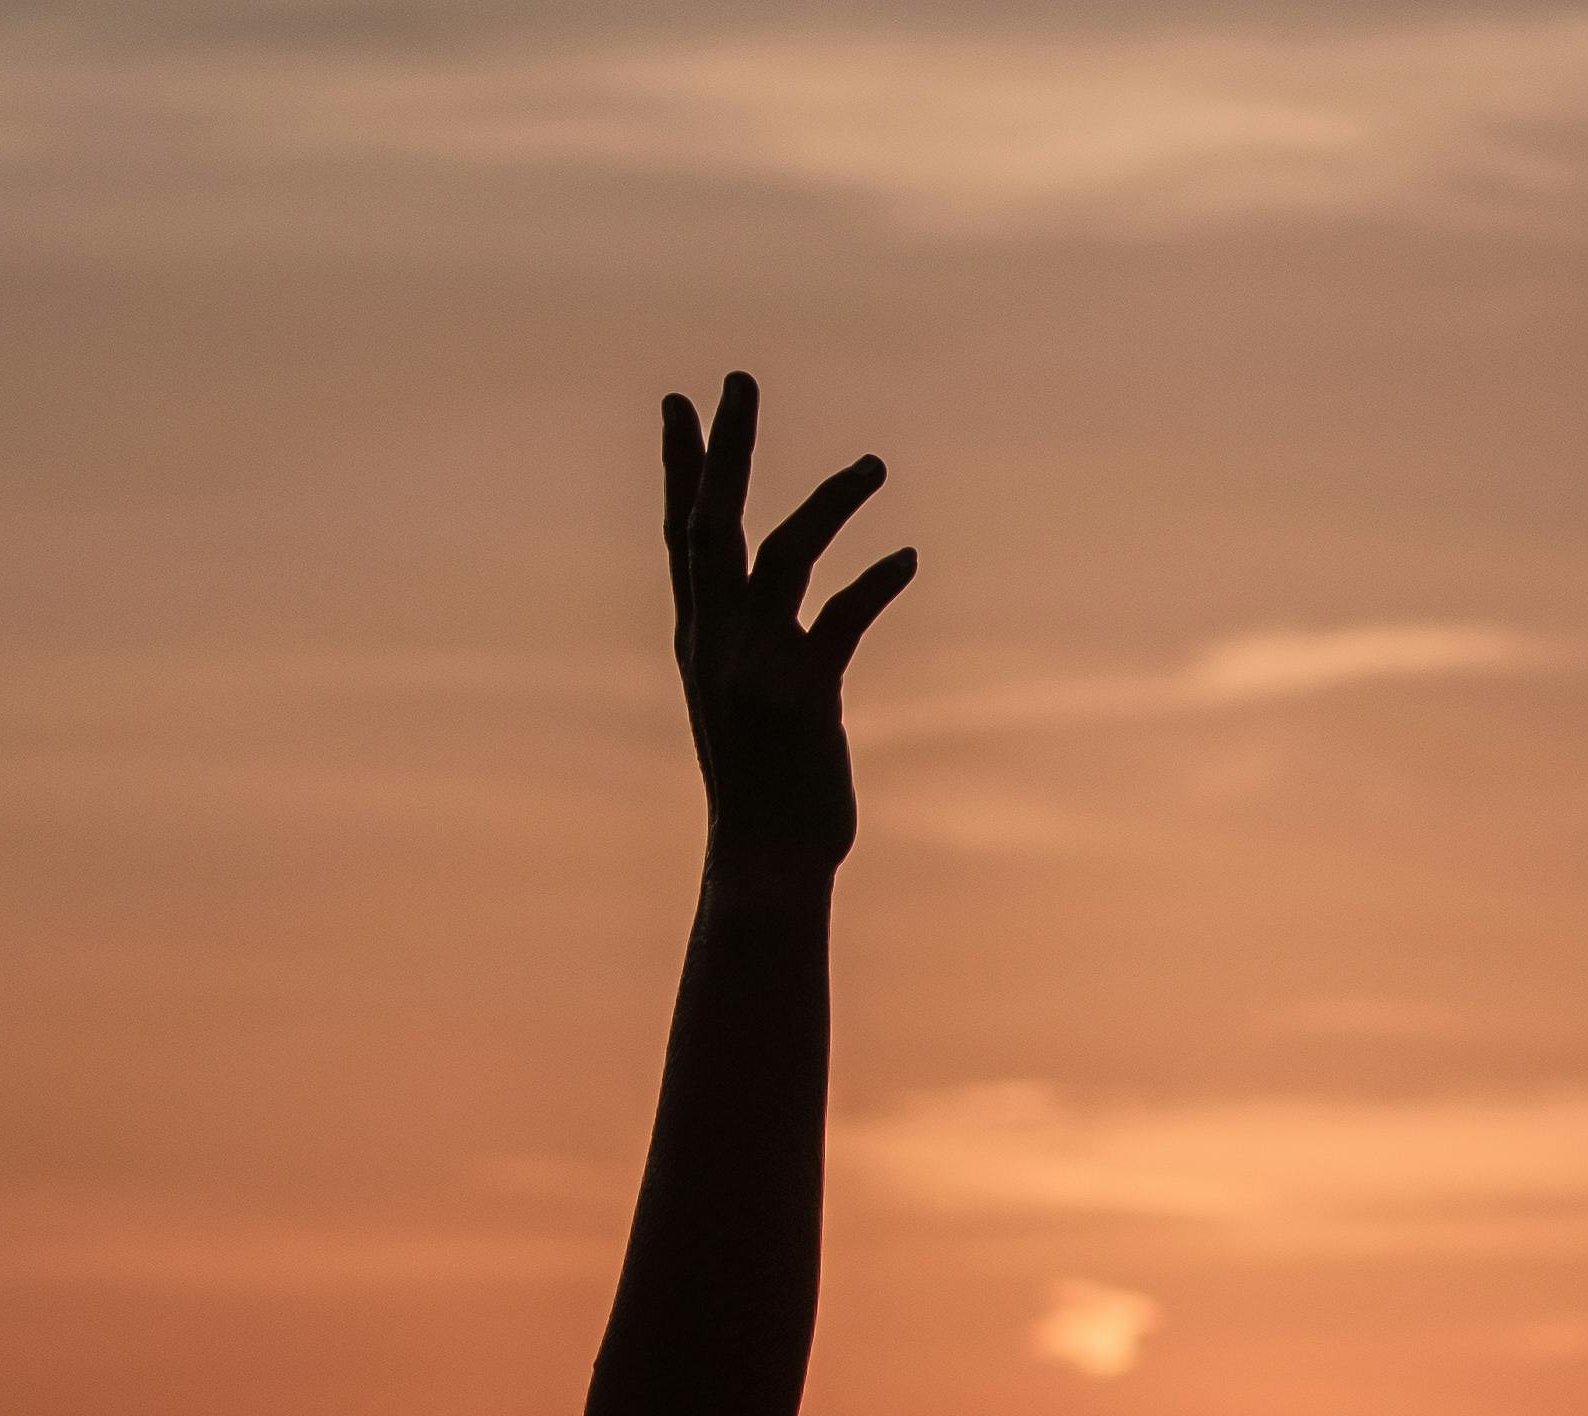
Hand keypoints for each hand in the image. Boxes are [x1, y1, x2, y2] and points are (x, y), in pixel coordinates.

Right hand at [661, 375, 913, 874]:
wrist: (767, 863)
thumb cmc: (765, 788)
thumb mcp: (742, 704)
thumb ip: (746, 646)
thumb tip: (761, 602)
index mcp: (698, 642)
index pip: (682, 537)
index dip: (681, 468)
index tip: (681, 402)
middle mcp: (715, 645)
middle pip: (711, 526)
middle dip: (724, 450)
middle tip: (739, 379)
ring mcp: (754, 668)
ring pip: (781, 555)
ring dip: (829, 502)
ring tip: (876, 466)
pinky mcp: (802, 695)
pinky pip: (841, 616)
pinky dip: (877, 580)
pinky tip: (907, 556)